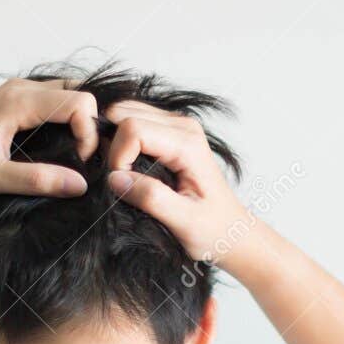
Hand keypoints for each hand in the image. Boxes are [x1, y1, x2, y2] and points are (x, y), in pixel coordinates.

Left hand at [0, 78, 97, 199]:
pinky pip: (52, 104)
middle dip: (89, 127)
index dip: (88, 134)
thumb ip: (38, 181)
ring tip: (71, 158)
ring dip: (77, 125)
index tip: (77, 164)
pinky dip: (64, 123)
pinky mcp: (11, 104)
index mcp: (17, 101)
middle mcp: (19, 89)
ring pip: (67, 97)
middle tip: (80, 161)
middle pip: (79, 95)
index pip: (80, 103)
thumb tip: (81, 185)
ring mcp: (15, 93)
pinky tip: (56, 152)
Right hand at [102, 102, 272, 280]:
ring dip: (114, 142)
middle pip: (124, 114)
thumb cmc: (212, 229)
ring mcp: (175, 125)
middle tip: (119, 180)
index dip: (118, 156)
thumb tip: (116, 178)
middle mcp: (183, 126)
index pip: (133, 128)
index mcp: (188, 144)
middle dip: (112, 146)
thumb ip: (152, 198)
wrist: (231, 229)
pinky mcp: (167, 131)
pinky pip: (131, 121)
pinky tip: (129, 168)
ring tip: (124, 175)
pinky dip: (121, 141)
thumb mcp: (184, 222)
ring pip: (124, 113)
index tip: (123, 185)